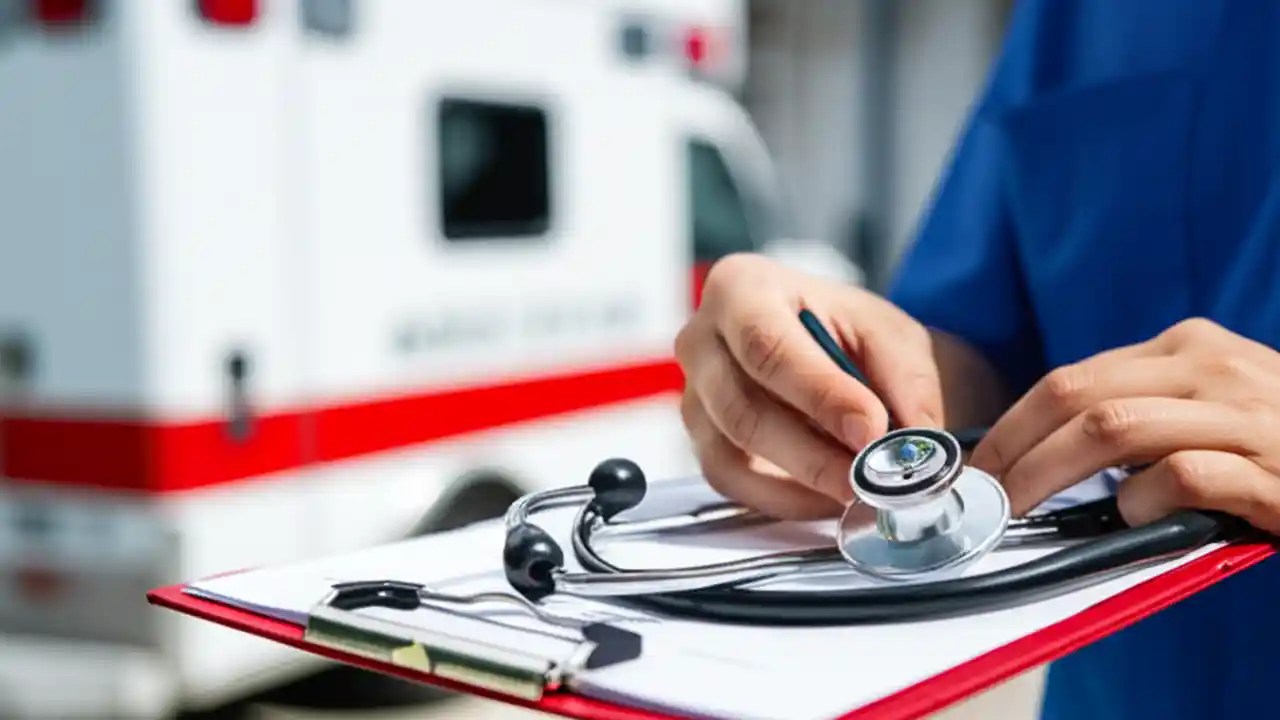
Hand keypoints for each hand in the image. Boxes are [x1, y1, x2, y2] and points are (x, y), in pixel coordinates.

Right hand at [675, 254, 944, 519]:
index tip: (870, 429)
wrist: (826, 346)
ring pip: (733, 456)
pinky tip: (828, 495)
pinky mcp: (701, 444)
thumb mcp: (890, 333)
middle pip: (743, 410)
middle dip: (814, 453)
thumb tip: (910, 439)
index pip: (767, 347)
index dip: (819, 394)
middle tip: (871, 476)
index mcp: (740, 289)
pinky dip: (786, 500)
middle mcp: (701, 342)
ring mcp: (695, 397)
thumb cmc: (843, 330)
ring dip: (802, 482)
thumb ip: (905, 381)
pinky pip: (733, 484)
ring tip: (858, 488)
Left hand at [969, 318, 1279, 532]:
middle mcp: (1212, 367)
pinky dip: (1143, 501)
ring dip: (1051, 476)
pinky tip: (1130, 520)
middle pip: (1076, 399)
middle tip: (985, 498)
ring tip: (1024, 512)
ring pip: (1114, 430)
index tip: (979, 468)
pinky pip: (1186, 476)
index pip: (1069, 379)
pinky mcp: (1277, 468)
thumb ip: (1142, 413)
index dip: (1011, 427)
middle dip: (1014, 452)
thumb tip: (1042, 455)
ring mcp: (1246, 413)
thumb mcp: (1208, 406)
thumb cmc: (1278, 442)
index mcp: (1186, 348)